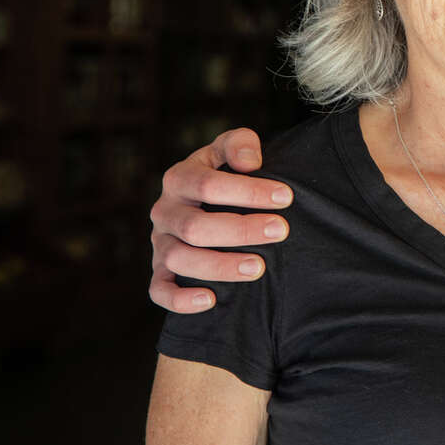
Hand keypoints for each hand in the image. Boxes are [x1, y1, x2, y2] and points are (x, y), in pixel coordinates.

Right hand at [148, 128, 292, 313]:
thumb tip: (250, 163)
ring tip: (259, 268)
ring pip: (179, 260)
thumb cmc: (226, 173)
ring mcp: (160, 244)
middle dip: (241, 230)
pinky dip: (180, 300)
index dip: (247, 191)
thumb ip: (239, 144)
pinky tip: (211, 300)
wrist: (207, 201)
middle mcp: (164, 212)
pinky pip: (159, 291)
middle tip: (281, 231)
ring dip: (220, 266)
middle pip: (195, 227)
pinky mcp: (160, 272)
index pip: (208, 184)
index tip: (286, 197)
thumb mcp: (232, 149)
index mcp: (179, 179)